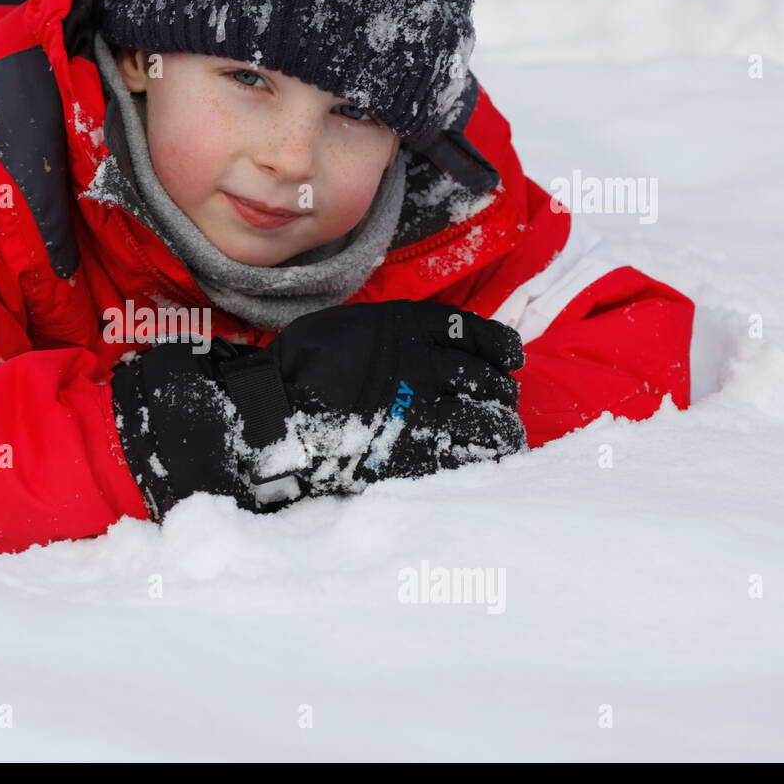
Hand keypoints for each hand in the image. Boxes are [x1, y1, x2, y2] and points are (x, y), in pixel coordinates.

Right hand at [108, 300, 526, 520]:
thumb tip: (423, 339)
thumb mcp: (346, 325)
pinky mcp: (412, 452)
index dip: (500, 347)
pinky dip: (483, 456)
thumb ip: (388, 330)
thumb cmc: (298, 367)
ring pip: (485, 418)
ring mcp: (420, 410)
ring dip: (503, 427)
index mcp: (405, 328)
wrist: (273, 415)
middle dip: (500, 392)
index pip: (473, 332)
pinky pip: (464, 454)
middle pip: (485, 378)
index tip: (510, 358)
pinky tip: (491, 458)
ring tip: (506, 436)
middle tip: (503, 402)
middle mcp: (421, 364)